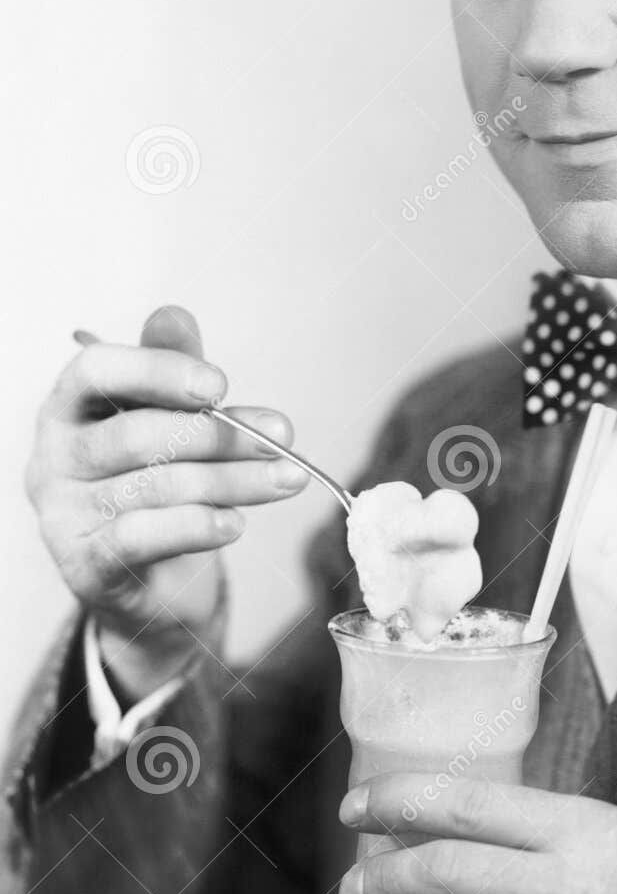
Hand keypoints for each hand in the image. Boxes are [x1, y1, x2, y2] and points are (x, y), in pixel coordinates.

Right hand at [24, 304, 308, 697]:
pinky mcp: (85, 566)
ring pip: (156, 487)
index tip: (220, 384)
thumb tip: (172, 314)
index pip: (96, 371)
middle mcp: (53, 457)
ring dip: (234, 481)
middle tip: (283, 439)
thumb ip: (174, 370)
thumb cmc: (157, 480)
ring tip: (286, 480)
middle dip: (222, 436)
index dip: (158, 370)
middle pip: (138, 435)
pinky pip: (144, 538)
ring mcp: (63, 514)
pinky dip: (198, 526)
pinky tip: (236, 522)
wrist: (146, 580)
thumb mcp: (170, 418)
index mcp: (68, 407)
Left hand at [337, 774, 616, 893]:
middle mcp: (570, 883)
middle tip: (355, 884)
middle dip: (381, 877)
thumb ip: (541, 832)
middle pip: (442, 870)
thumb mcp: (616, 841)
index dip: (398, 800)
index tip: (358, 807)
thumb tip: (450, 827)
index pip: (466, 803)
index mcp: (583, 828)